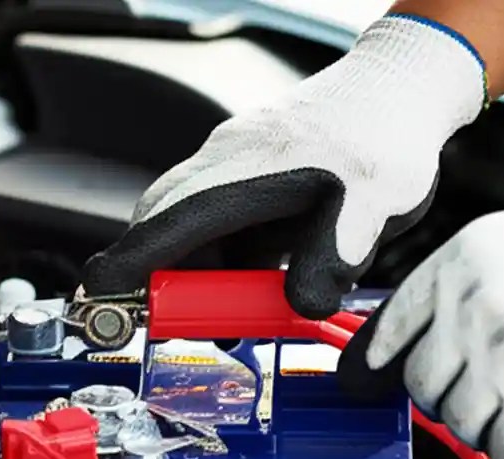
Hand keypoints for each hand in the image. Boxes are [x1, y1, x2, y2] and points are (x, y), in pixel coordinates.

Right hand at [81, 15, 485, 318]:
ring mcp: (237, 173)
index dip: (130, 264)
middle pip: (164, 228)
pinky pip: (224, 230)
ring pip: (195, 234)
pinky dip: (231, 265)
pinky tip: (263, 288)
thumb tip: (300, 306)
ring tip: (242, 319)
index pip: (166, 224)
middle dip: (163, 281)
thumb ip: (330, 260)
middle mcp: (225, 167)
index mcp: (242, 170)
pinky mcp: (255, 183)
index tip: (99, 295)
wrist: (403, 86)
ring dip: (205, 280)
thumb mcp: (373, 207)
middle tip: (186, 326)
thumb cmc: (384, 133)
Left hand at [339, 174, 503, 458]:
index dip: (380, 361)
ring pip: (460, 425)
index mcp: (461, 261)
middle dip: (448, 399)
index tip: (374, 379)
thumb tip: (418, 335)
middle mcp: (474, 307)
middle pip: (422, 387)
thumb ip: (464, 285)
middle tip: (485, 396)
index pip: (391, 328)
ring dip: (490, 428)